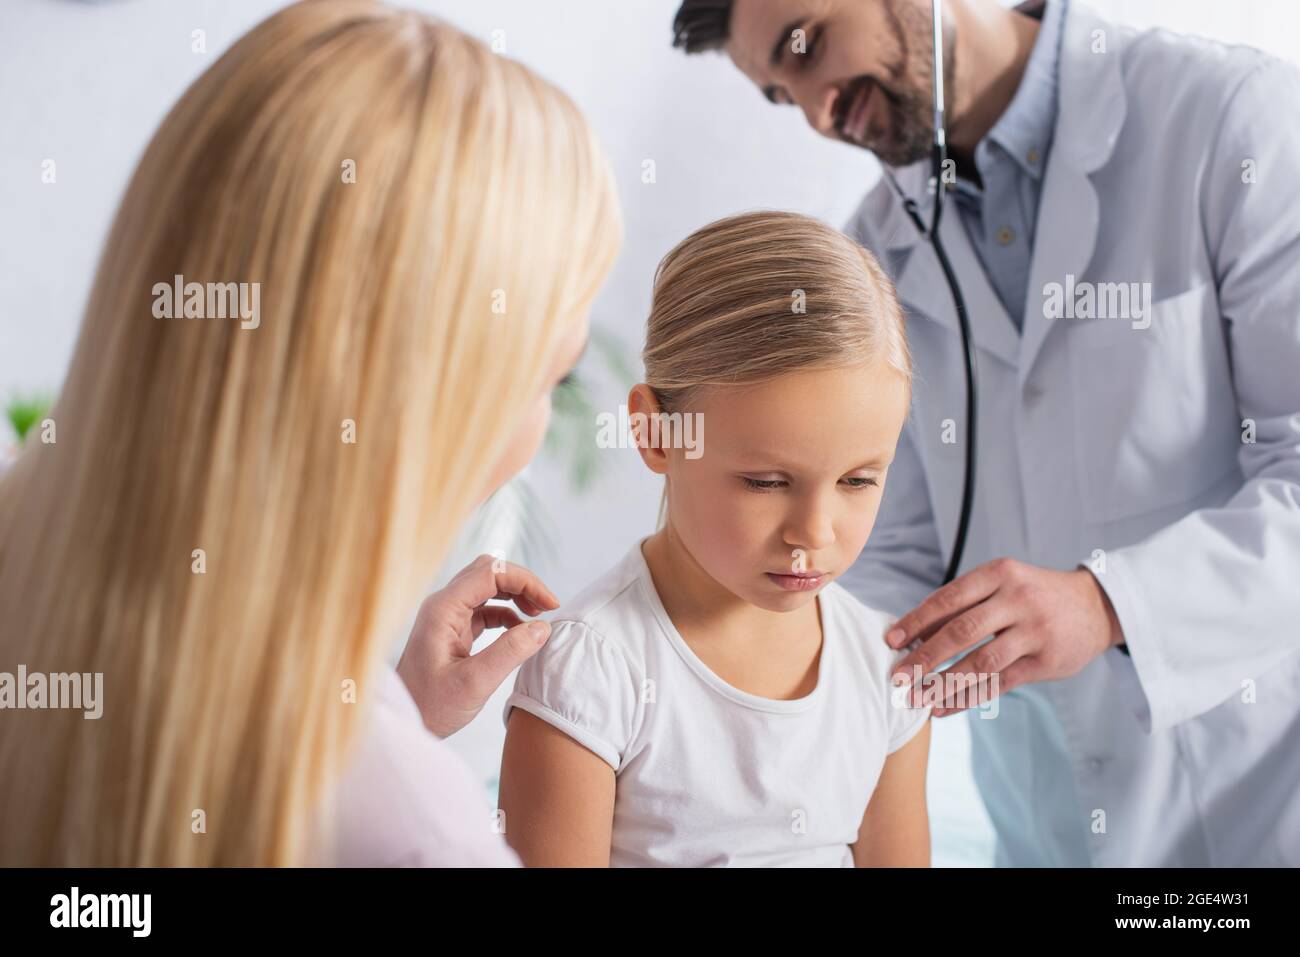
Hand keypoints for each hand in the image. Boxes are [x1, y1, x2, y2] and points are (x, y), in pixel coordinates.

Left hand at [397, 554, 559, 737]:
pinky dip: (507, 613)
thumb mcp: (475, 683)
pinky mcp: (452, 631)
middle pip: (488, 572)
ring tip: (538, 616)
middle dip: (521, 583)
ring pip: (487, 588)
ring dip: (515, 596)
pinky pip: (484, 609)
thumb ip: (510, 652)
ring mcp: (446, 617)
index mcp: (443, 609)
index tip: (550, 604)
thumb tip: (543, 627)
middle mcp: (443, 605)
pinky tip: (521, 631)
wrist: (403, 722)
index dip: (525, 582)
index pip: (490, 572)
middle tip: (546, 606)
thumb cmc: (430, 707)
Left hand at [885, 558, 1124, 716]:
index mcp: (999, 574)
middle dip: (924, 657)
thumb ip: (963, 604)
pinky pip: (999, 684)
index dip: (916, 621)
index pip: (948, 598)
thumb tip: (911, 634)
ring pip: (981, 663)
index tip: (891, 640)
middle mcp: (1017, 600)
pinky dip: (968, 698)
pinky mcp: (1046, 661)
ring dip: (944, 684)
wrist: (1094, 606)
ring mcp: (1034, 631)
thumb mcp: (1001, 584)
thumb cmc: (1032, 594)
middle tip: (899, 677)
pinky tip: (944, 708)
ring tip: (917, 699)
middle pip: (961, 631)